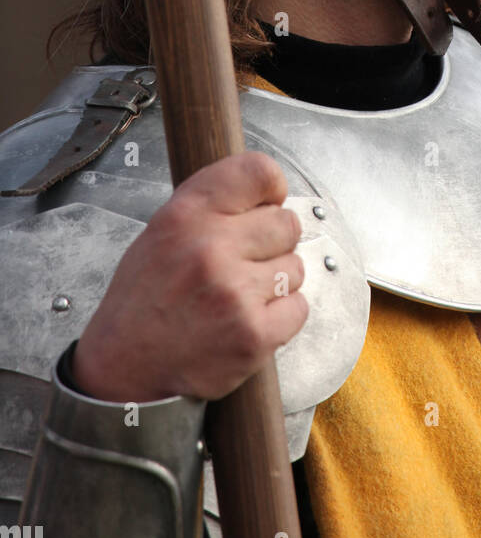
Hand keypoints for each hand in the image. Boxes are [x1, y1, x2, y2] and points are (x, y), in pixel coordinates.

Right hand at [72, 152, 307, 402]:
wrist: (124, 366)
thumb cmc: (146, 297)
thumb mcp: (163, 230)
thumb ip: (213, 204)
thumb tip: (269, 192)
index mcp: (187, 215)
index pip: (259, 171)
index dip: (272, 188)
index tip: (267, 202)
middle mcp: (211, 248)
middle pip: (287, 222)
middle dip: (273, 241)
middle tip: (246, 260)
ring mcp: (235, 293)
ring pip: (295, 267)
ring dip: (275, 281)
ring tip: (239, 294)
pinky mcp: (253, 335)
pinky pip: (298, 307)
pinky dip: (281, 315)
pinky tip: (249, 318)